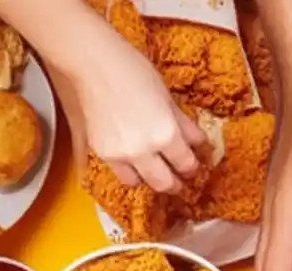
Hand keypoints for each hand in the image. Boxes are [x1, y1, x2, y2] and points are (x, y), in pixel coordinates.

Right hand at [68, 27, 206, 192]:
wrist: (94, 65)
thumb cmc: (134, 71)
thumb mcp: (167, 97)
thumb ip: (184, 124)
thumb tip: (198, 143)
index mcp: (165, 135)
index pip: (185, 163)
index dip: (193, 166)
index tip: (195, 165)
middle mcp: (143, 152)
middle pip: (164, 183)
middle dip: (175, 184)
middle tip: (180, 181)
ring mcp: (119, 155)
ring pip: (139, 183)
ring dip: (149, 179)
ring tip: (155, 171)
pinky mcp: (101, 153)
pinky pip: (120, 172)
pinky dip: (130, 170)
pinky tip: (134, 159)